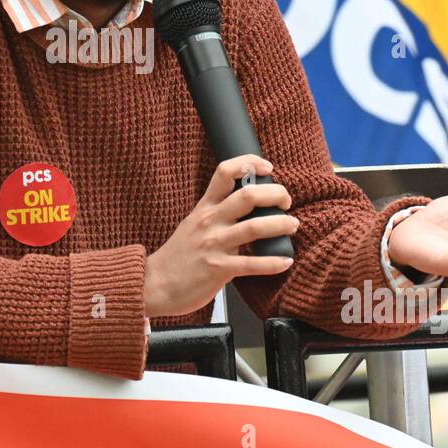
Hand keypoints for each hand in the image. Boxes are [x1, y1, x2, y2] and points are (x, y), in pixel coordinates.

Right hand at [144, 154, 297, 317]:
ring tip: (292, 225)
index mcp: (205, 207)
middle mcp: (210, 222)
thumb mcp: (193, 224)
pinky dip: (273, 262)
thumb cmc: (178, 256)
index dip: (250, 163)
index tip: (268, 168)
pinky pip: (252, 264)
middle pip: (248, 195)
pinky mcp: (218, 269)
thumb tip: (249, 204)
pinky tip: (285, 261)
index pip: (225, 172)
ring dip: (281, 225)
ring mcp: (213, 245)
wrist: (154, 285)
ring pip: (254, 227)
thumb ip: (217, 212)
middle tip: (286, 201)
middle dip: (275, 194)